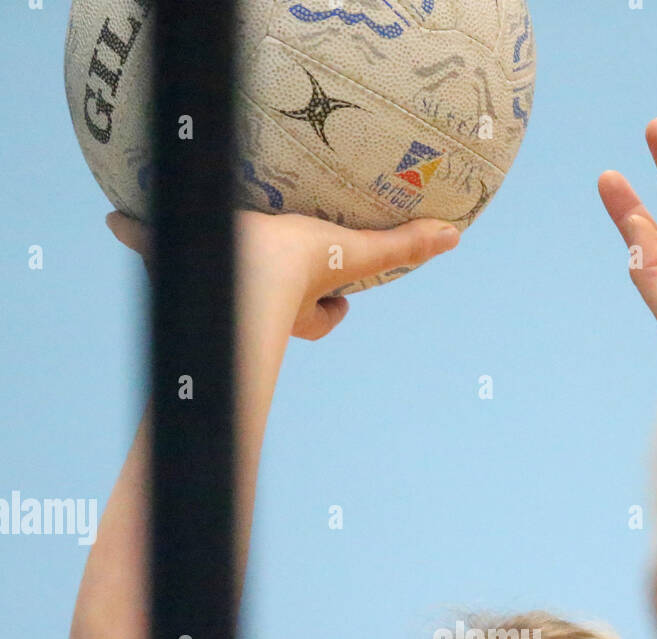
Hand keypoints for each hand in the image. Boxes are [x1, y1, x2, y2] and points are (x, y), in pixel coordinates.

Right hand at [106, 209, 460, 342]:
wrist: (230, 276)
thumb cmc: (291, 269)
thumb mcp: (352, 251)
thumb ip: (401, 246)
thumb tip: (455, 236)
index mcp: (299, 305)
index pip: (325, 317)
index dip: (333, 311)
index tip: (338, 301)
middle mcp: (259, 307)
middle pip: (271, 307)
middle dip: (272, 293)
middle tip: (268, 264)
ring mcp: (216, 292)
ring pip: (208, 285)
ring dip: (198, 266)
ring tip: (190, 241)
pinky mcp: (176, 270)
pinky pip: (154, 250)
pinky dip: (139, 238)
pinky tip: (120, 222)